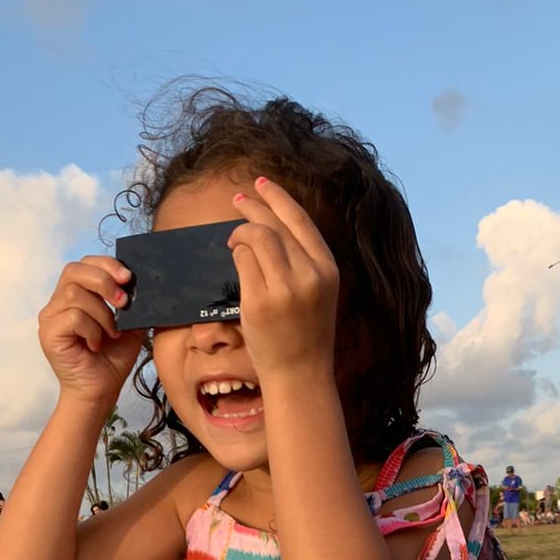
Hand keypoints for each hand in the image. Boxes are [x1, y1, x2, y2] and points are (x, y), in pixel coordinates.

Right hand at [37, 255, 144, 408]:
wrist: (100, 392)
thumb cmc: (112, 359)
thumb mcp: (130, 325)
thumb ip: (132, 302)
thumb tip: (146, 283)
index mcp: (77, 295)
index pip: (84, 264)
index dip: (106, 264)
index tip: (128, 278)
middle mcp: (58, 302)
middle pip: (74, 270)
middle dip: (104, 281)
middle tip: (124, 302)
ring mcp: (50, 317)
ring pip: (74, 294)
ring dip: (101, 313)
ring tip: (112, 333)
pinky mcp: (49, 333)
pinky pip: (72, 317)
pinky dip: (92, 329)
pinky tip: (97, 344)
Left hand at [226, 177, 338, 383]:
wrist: (301, 375)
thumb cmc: (305, 334)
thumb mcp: (317, 291)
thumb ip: (302, 261)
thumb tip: (271, 226)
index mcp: (327, 269)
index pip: (299, 220)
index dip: (278, 197)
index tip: (261, 183)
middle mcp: (309, 274)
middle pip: (275, 224)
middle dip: (253, 207)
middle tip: (237, 200)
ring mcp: (284, 289)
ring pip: (256, 237)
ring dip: (240, 231)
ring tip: (232, 238)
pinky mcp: (260, 302)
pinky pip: (242, 261)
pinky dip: (235, 253)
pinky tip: (233, 256)